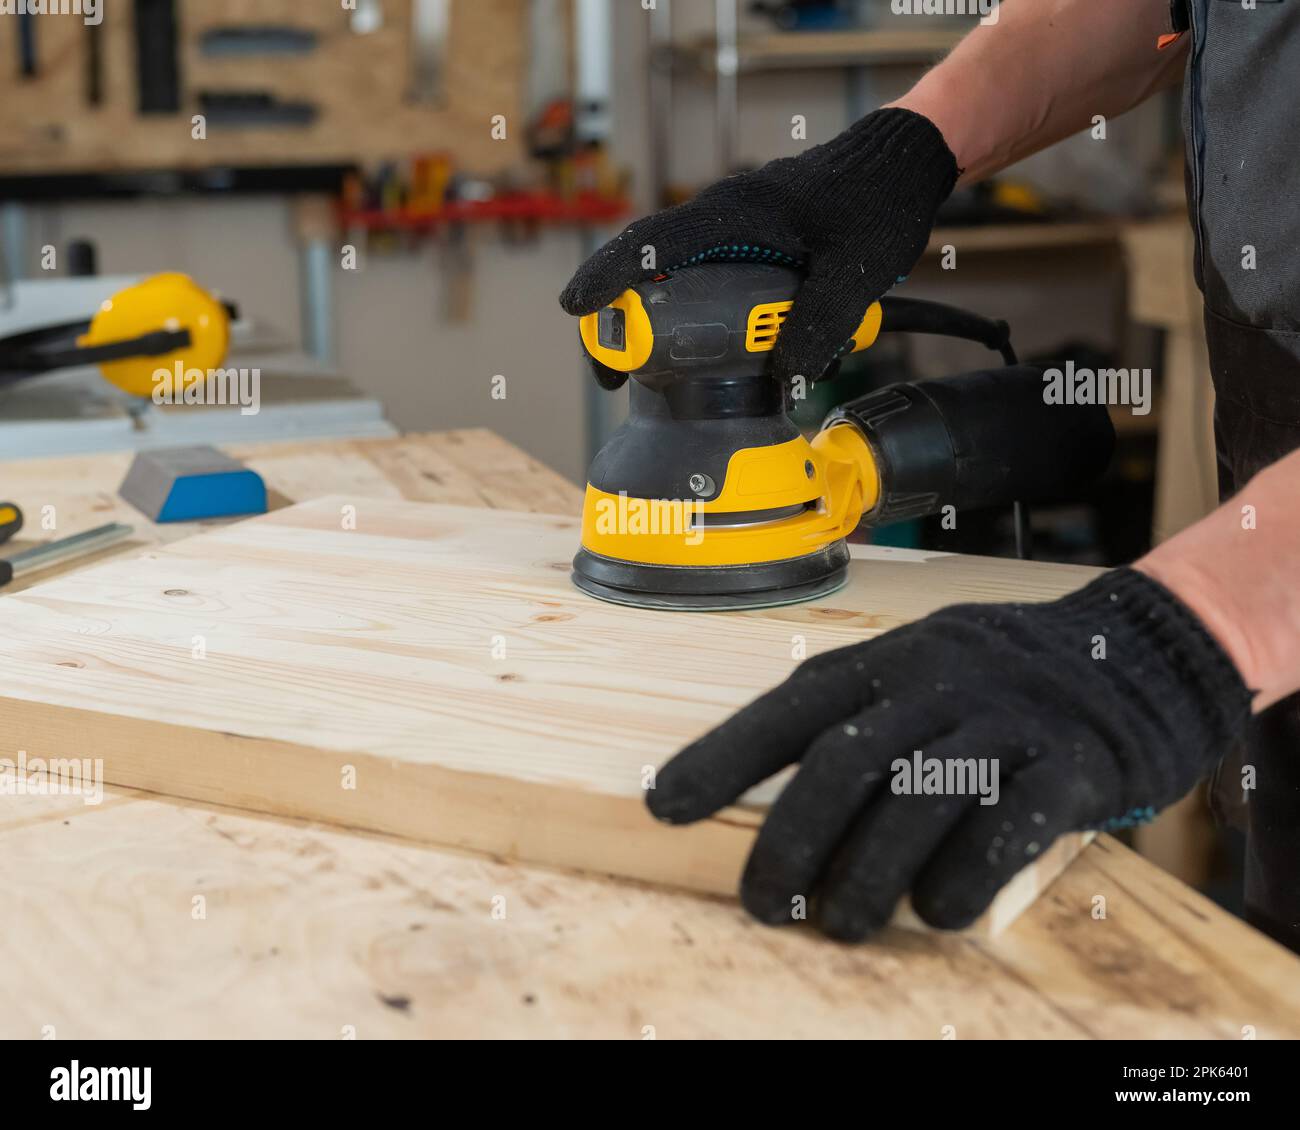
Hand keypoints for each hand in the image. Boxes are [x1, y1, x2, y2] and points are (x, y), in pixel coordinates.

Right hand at [559, 108, 958, 385]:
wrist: (901, 165)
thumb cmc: (877, 200)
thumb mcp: (857, 268)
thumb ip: (822, 320)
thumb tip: (784, 374)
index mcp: (735, 214)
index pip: (652, 243)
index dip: (608, 276)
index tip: (576, 308)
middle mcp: (723, 220)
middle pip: (647, 267)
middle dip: (619, 320)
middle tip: (614, 373)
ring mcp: (733, 234)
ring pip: (673, 278)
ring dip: (655, 324)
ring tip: (649, 374)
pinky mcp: (748, 248)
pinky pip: (705, 282)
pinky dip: (694, 316)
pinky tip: (711, 354)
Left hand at [646, 569, 1250, 940]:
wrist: (1132, 657)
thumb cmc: (993, 684)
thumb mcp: (917, 673)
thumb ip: (850, 720)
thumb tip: (751, 793)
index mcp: (888, 660)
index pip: (790, 709)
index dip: (722, 757)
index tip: (666, 808)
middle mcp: (939, 681)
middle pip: (846, 761)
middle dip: (791, 840)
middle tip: (763, 904)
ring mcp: (1006, 720)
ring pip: (919, 800)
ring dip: (868, 877)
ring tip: (843, 927)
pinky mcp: (1069, 765)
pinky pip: (1008, 828)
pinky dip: (962, 879)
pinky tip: (936, 913)